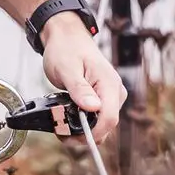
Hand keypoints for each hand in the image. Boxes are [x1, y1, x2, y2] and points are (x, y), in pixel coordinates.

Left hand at [40, 13, 126, 141]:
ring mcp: (111, 96)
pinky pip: (97, 118)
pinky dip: (82, 122)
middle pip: (106, 126)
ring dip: (82, 130)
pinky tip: (67, 118)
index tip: (71, 137)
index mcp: (109, 84)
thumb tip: (93, 107)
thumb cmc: (66, 48)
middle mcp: (115, 91)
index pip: (109, 119)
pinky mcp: (104, 98)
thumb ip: (79, 89)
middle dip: (84, 134)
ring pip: (101, 124)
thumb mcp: (67, 68)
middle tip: (59, 131)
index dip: (92, 133)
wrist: (66, 37)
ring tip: (60, 126)